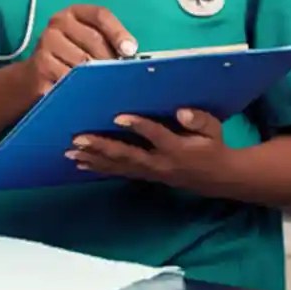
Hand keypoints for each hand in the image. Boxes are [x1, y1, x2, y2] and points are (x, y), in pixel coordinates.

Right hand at [21, 4, 136, 94]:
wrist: (35, 77)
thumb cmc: (70, 57)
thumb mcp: (87, 41)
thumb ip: (108, 41)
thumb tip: (129, 54)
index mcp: (71, 14)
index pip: (100, 15)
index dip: (118, 32)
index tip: (130, 50)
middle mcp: (55, 25)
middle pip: (94, 40)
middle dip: (110, 60)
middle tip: (117, 75)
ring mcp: (44, 47)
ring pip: (83, 63)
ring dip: (97, 77)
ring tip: (101, 85)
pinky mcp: (40, 70)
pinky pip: (69, 81)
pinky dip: (81, 89)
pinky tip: (85, 93)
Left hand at [66, 108, 230, 191]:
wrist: (220, 177)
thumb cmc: (214, 146)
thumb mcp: (214, 129)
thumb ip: (199, 120)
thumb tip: (182, 112)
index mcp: (178, 148)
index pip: (156, 135)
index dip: (138, 126)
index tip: (118, 117)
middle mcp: (160, 162)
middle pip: (128, 155)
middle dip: (102, 147)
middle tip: (78, 139)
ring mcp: (150, 171)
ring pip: (118, 166)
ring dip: (93, 159)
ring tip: (70, 153)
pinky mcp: (144, 175)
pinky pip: (118, 172)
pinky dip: (98, 167)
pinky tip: (80, 164)